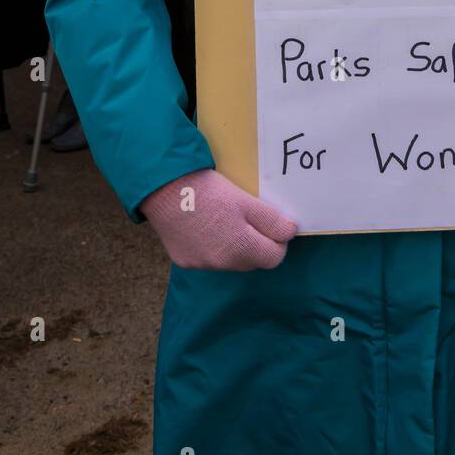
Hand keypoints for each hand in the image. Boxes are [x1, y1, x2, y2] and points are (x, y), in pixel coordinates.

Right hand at [140, 168, 297, 270]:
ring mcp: (202, 265)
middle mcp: (222, 264)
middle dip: (257, 242)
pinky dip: (212, 246)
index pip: (274, 258)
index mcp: (240, 249)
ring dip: (235, 246)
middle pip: (252, 260)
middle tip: (248, 217)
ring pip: (231, 260)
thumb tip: (291, 232)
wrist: (163, 189)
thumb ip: (270, 220)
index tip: (271, 223)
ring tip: (224, 220)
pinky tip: (205, 226)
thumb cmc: (208, 191)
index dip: (277, 240)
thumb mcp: (245, 201)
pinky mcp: (185, 261)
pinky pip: (209, 258)